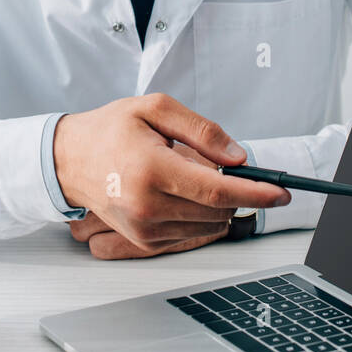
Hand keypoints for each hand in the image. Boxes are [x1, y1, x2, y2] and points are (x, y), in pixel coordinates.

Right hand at [54, 94, 289, 257]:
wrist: (69, 159)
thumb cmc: (110, 130)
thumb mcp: (155, 109)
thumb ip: (202, 131)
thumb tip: (238, 156)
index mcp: (151, 170)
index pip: (218, 189)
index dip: (257, 192)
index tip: (282, 192)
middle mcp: (147, 205)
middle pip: (219, 210)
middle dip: (236, 191)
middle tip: (228, 167)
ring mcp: (144, 228)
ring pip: (209, 225)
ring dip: (217, 204)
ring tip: (190, 176)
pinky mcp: (143, 241)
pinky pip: (191, 235)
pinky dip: (200, 216)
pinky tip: (183, 194)